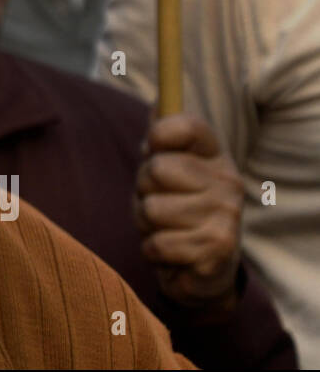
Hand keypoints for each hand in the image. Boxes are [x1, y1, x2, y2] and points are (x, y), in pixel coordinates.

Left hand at [134, 112, 244, 313]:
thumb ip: (161, 137)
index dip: (160, 134)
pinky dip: (153, 251)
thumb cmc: (176, 209)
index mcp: (214, 156)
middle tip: (159, 203)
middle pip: (156, 169)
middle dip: (143, 191)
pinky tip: (172, 253)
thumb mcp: (167, 169)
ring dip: (146, 224)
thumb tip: (157, 101)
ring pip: (152, 209)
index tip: (153, 148)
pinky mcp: (217, 249)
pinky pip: (156, 244)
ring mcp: (226, 215)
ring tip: (165, 229)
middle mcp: (228, 180)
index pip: (188, 124)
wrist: (203, 270)